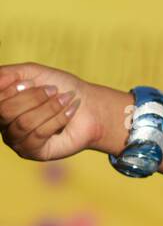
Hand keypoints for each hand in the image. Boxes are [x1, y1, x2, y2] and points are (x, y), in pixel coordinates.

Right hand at [0, 63, 123, 161]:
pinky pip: (39, 134)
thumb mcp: (33, 73)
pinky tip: (70, 112)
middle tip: (54, 90)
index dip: (13, 88)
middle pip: (5, 111)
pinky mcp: (32, 152)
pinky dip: (58, 119)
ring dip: (50, 107)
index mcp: (3, 105)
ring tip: (66, 99)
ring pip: (24, 123)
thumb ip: (9, 74)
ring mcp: (16, 140)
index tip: (33, 81)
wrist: (89, 106)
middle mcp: (4, 125)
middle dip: (34, 97)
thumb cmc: (60, 87)